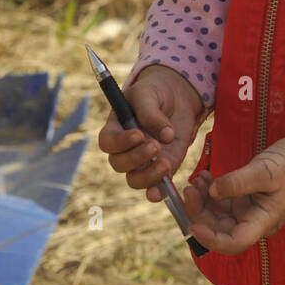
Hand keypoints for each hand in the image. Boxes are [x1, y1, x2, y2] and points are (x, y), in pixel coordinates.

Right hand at [97, 64, 204, 201]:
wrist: (176, 96)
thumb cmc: (154, 92)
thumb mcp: (148, 93)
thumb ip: (151, 111)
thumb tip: (166, 136)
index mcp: (116, 129)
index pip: (108, 142)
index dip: (120, 142)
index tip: (138, 134)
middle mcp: (126, 149)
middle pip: (119, 164)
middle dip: (136, 157)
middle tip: (155, 145)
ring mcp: (144, 161)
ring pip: (135, 180)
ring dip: (148, 176)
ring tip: (165, 162)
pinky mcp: (162, 167)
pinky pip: (156, 187)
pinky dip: (158, 192)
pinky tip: (164, 190)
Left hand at [182, 135, 284, 254]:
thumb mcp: (264, 171)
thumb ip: (238, 183)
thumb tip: (211, 192)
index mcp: (263, 222)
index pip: (234, 242)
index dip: (212, 239)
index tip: (194, 225)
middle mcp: (253, 222)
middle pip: (220, 230)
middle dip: (201, 213)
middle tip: (189, 190)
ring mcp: (247, 212)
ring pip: (218, 216)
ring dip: (202, 202)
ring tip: (195, 180)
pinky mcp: (243, 200)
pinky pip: (221, 203)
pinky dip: (209, 192)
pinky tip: (204, 177)